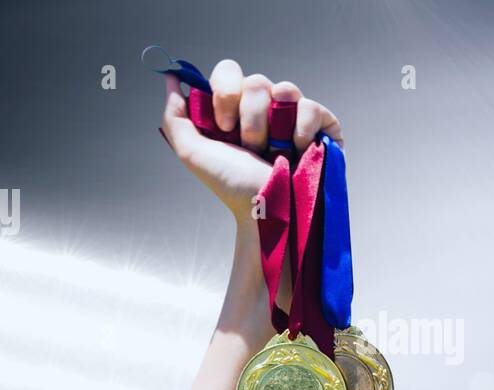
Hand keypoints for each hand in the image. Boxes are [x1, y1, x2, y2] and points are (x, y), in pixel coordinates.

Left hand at [160, 60, 343, 221]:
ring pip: (284, 88)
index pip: (230, 73)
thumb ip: (176, 116)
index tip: (222, 126)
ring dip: (271, 125)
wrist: (268, 211)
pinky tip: (296, 151)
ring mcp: (294, 116)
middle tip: (247, 144)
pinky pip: (311, 106)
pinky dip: (300, 130)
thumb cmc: (233, 186)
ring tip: (271, 151)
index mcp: (236, 109)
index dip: (225, 92)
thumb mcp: (193, 153)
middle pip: (256, 80)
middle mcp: (266, 109)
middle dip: (248, 115)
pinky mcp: (322, 125)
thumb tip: (171, 79)